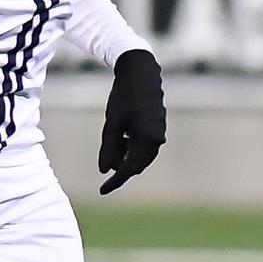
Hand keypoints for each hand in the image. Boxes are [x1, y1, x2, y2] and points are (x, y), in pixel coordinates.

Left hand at [98, 50, 165, 195]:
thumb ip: (109, 149)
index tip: (103, 190)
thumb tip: (105, 170)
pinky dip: (133, 146)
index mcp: (146, 139)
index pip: (129, 168)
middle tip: (105, 167)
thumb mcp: (112, 124)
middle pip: (138, 164)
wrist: (140, 71)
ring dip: (127, 156)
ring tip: (114, 146)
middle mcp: (157, 139)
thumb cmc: (124, 96)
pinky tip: (123, 137)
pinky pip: (146, 145)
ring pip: (142, 155)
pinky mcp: (158, 126)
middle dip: (122, 168)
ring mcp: (160, 132)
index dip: (115, 181)